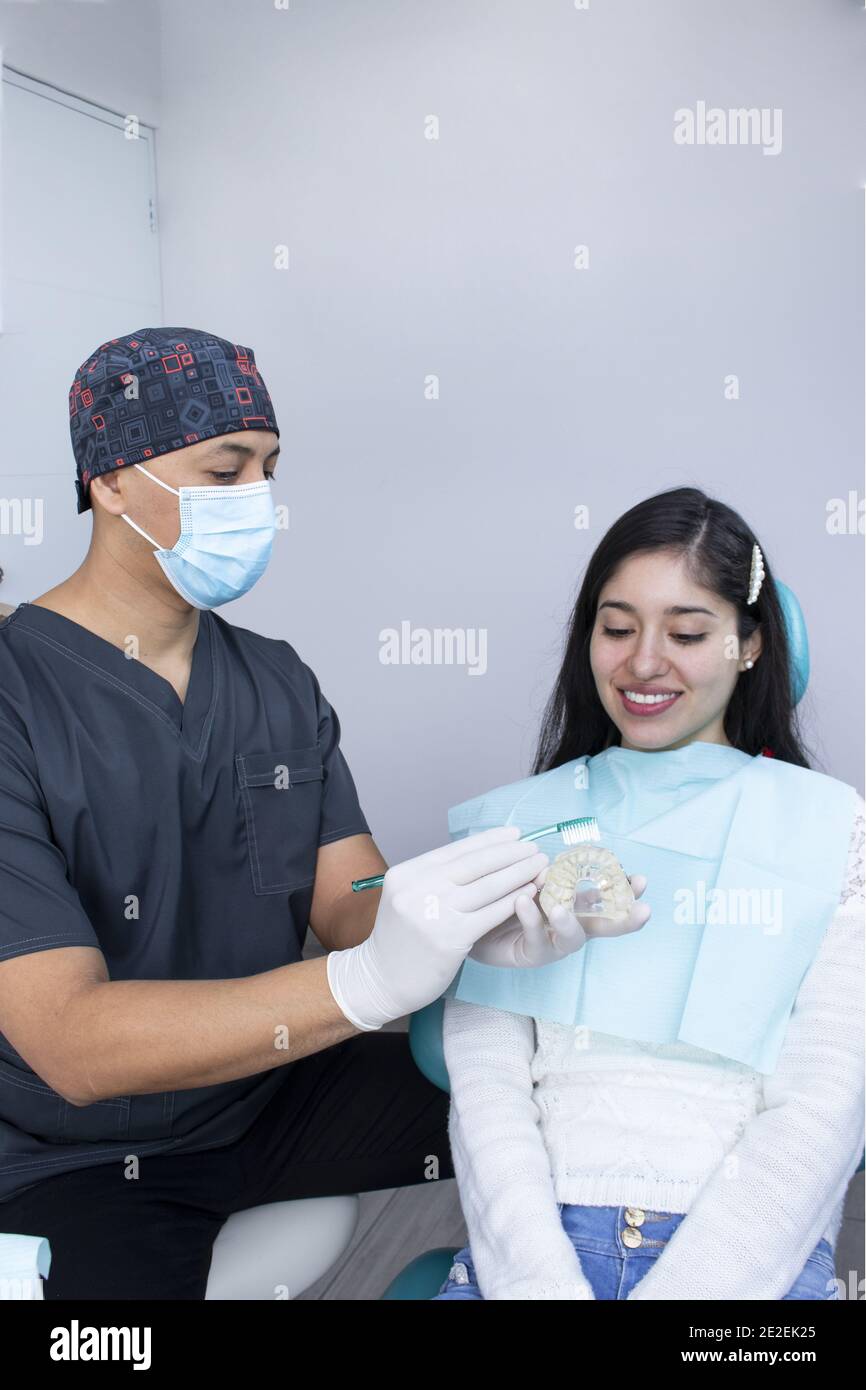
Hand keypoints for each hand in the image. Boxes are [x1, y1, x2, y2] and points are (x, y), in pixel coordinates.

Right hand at [325, 826, 548, 1029]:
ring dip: (519, 873)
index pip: (455, 850)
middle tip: (534, 846)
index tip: (514, 834)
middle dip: (510, 853)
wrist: (381, 981)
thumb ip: (433, 877)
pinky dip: (514, 900)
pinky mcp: (450, 938)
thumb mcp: (406, 898)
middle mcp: (417, 888)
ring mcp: (433, 913)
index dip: (489, 840)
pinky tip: (530, 892)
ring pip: (487, 886)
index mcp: (405, 873)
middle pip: (474, 864)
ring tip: (539, 866)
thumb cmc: (400, 939)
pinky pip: (490, 913)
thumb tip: (478, 854)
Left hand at [469, 872, 649, 966]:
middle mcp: (572, 925)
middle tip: (643, 911)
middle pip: (606, 925)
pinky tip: (522, 901)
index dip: (625, 890)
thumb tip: (547, 866)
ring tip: (557, 907)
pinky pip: (536, 938)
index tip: (640, 879)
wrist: (473, 918)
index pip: (607, 896)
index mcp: (577, 903)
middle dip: (626, 919)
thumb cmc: (507, 897)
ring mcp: (555, 943)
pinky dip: (530, 919)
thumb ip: (543, 874)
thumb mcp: (528, 879)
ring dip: (569, 921)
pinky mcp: (533, 955)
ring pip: (573, 938)